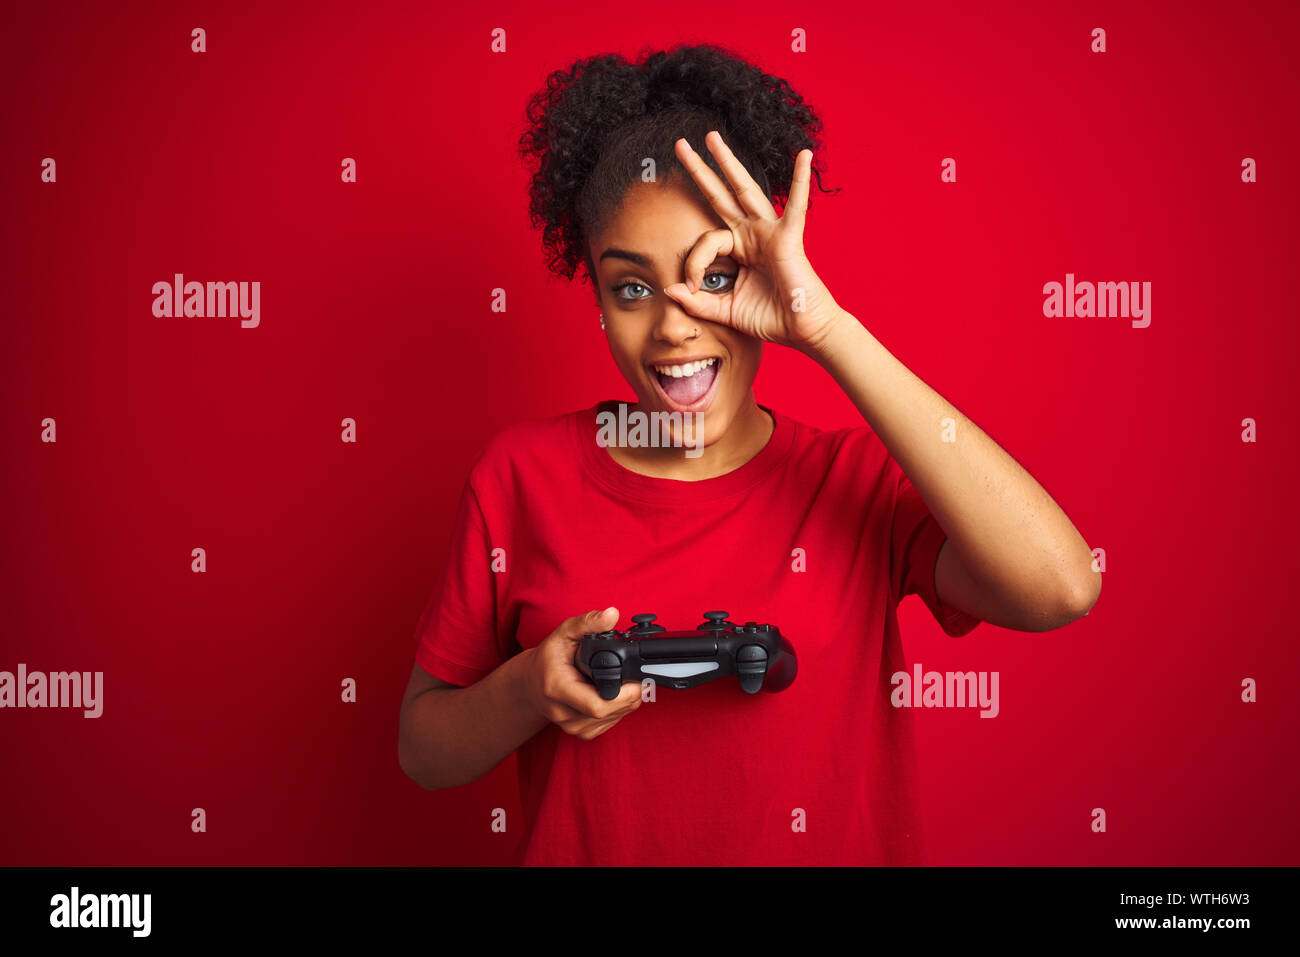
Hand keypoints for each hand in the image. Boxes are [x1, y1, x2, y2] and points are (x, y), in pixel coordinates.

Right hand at [521, 608, 642, 740]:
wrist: (531, 683)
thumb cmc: (549, 658)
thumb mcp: (564, 632)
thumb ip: (588, 622)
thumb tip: (612, 614)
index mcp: (557, 688)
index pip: (599, 704)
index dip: (625, 695)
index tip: (636, 679)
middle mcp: (563, 713)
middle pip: (610, 713)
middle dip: (631, 696)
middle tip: (636, 677)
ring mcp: (572, 726)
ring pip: (613, 720)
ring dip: (626, 703)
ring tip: (623, 683)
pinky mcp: (580, 733)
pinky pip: (609, 724)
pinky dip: (618, 710)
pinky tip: (613, 695)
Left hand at [663, 131, 845, 354]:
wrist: (803, 330)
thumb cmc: (771, 319)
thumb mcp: (725, 310)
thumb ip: (697, 302)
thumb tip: (669, 290)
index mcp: (739, 250)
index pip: (706, 240)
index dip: (694, 262)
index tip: (691, 286)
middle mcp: (752, 234)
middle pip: (721, 195)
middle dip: (701, 171)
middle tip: (680, 146)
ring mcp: (770, 232)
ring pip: (745, 189)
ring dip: (728, 162)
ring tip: (710, 137)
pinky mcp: (789, 237)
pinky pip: (796, 205)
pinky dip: (800, 181)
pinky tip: (803, 155)